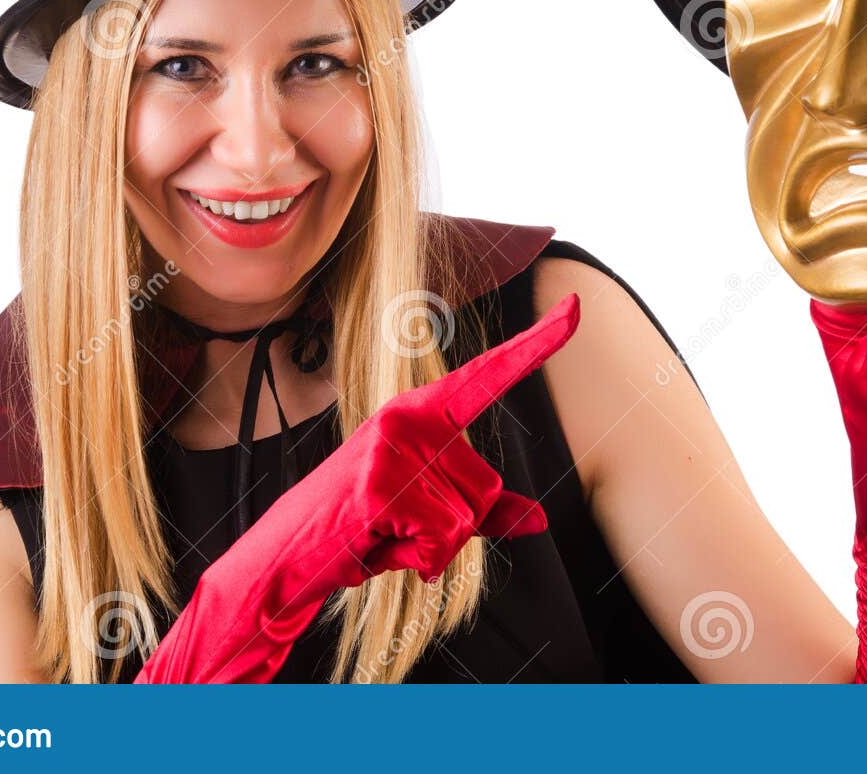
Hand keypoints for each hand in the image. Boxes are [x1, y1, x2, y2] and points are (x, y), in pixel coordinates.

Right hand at [135, 292, 580, 682]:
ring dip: (433, 548)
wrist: (289, 558)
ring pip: (465, 518)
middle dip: (454, 527)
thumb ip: (485, 513)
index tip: (577, 305)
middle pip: (486, 487)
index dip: (538, 343)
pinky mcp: (377, 486)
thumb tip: (541, 519)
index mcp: (423, 412)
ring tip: (385, 534)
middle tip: (400, 526)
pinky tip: (377, 545)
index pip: (489, 374)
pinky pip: (440, 541)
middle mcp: (408, 416)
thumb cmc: (362, 528)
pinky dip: (418, 561)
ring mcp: (390, 447)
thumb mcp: (429, 516)